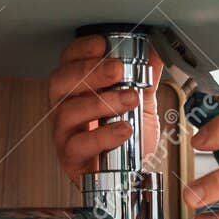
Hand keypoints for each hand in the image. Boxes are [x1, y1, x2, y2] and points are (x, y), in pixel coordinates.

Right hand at [47, 34, 163, 184]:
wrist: (127, 174)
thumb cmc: (124, 136)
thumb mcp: (140, 102)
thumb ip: (145, 77)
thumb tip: (156, 51)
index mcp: (77, 88)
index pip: (68, 61)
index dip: (81, 50)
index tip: (102, 44)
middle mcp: (65, 107)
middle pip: (61, 81)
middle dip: (90, 71)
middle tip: (118, 69)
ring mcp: (64, 132)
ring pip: (69, 111)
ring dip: (101, 102)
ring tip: (129, 99)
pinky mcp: (70, 158)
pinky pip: (79, 145)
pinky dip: (103, 136)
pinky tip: (123, 129)